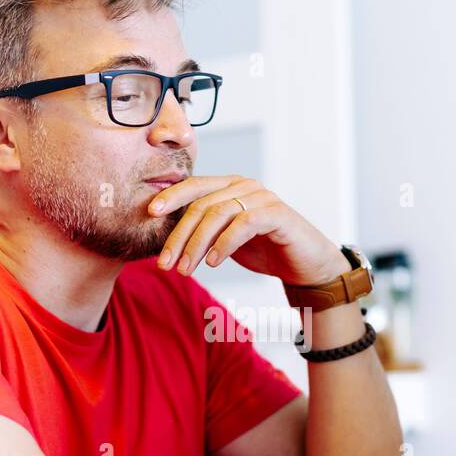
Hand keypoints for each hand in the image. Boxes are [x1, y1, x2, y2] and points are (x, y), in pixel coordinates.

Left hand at [150, 174, 348, 284]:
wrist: (306, 266)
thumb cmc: (266, 251)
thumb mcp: (227, 241)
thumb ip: (204, 232)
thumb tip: (168, 241)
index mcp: (231, 186)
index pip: (195, 186)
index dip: (172, 197)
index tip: (150, 214)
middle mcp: (245, 186)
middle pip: (202, 205)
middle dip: (179, 236)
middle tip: (165, 263)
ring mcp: (263, 198)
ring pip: (218, 214)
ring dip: (197, 245)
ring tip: (185, 270)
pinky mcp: (277, 214)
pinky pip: (243, 224)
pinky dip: (224, 244)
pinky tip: (212, 262)